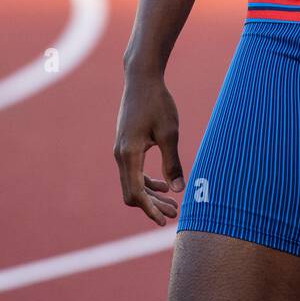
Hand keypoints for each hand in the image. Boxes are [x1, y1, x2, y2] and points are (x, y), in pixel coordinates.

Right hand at [114, 73, 183, 225]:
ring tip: (173, 204)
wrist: (141, 80)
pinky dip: (146, 182)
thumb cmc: (158, 103)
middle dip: (152, 206)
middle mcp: (121, 155)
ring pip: (132, 184)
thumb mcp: (170, 133)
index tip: (164, 220)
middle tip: (175, 214)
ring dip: (151, 195)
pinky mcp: (126, 146)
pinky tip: (163, 184)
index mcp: (129, 154)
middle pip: (132, 193)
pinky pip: (133, 172)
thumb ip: (172, 163)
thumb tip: (178, 190)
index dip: (150, 209)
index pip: (136, 193)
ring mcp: (121, 151)